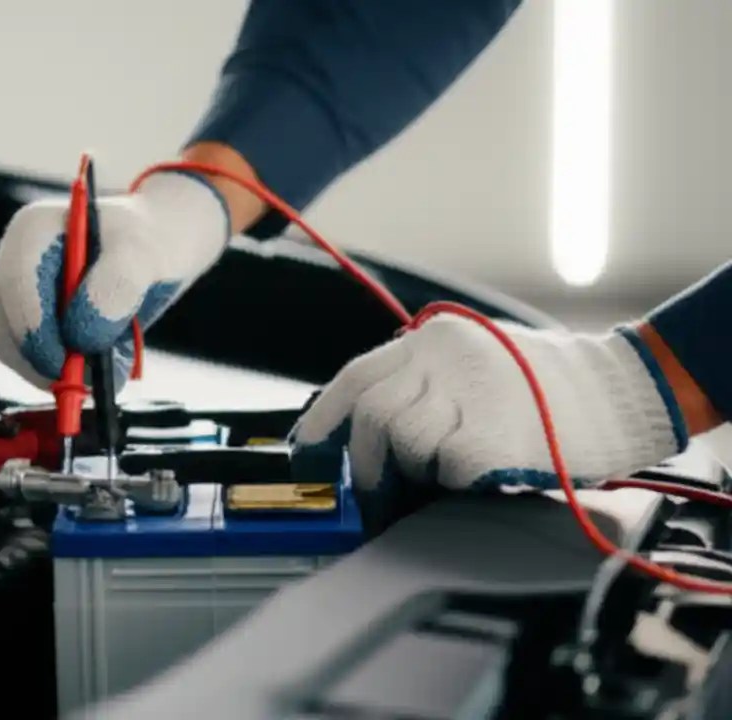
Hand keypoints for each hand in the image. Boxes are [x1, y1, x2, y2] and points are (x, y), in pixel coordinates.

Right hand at [0, 170, 229, 388]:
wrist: (155, 250)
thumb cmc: (149, 243)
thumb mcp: (144, 255)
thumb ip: (116, 286)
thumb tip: (81, 337)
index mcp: (33, 231)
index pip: (16, 285)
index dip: (36, 329)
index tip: (67, 365)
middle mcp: (13, 263)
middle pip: (3, 323)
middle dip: (40, 359)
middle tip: (83, 382)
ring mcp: (16, 295)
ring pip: (11, 350)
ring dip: (50, 371)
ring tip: (100, 367)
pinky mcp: (26, 325)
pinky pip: (28, 362)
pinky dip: (59, 375)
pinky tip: (94, 365)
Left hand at [291, 315, 689, 520]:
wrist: (623, 389)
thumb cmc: (549, 386)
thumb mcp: (474, 360)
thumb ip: (422, 380)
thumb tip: (364, 424)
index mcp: (434, 337)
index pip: (355, 377)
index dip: (322, 418)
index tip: (307, 449)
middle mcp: (444, 358)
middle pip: (370, 414)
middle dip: (363, 460)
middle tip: (373, 486)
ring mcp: (468, 394)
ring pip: (401, 441)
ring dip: (414, 468)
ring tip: (444, 469)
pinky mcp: (491, 435)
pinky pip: (444, 468)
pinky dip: (452, 479)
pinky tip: (478, 469)